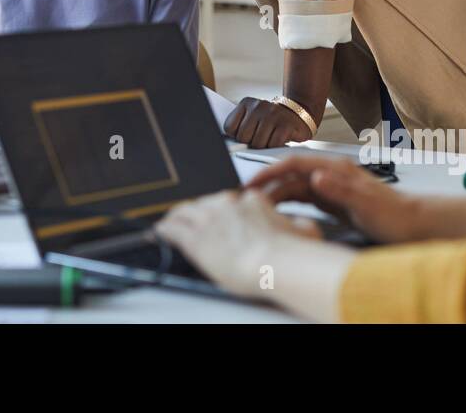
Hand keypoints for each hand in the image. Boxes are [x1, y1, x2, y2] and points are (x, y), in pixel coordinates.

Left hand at [155, 189, 320, 299]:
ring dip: (177, 216)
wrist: (276, 263)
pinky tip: (159, 232)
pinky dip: (164, 229)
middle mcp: (228, 205)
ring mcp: (209, 219)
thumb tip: (303, 223)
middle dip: (200, 212)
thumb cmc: (292, 253)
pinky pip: (173, 229)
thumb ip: (300, 223)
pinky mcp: (195, 238)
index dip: (225, 210)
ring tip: (170, 221)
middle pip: (207, 203)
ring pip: (186, 212)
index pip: (233, 201)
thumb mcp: (307, 231)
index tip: (224, 218)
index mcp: (253, 201)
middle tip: (194, 221)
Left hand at [223, 97, 314, 147]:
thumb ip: (239, 126)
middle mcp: (258, 106)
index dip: (237, 136)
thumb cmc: (271, 120)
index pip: (229, 128)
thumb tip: (227, 144)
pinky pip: (273, 144)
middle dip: (250, 143)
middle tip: (260, 138)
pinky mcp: (285, 125)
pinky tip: (278, 139)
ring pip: (257, 143)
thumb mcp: (253, 117)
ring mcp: (272, 114)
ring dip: (264, 146)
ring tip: (269, 138)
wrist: (298, 113)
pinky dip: (275, 147)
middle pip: (243, 137)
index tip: (246, 134)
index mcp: (246, 103)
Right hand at [247, 155, 422, 243]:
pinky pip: (302, 199)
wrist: (415, 225)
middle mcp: (330, 175)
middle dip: (266, 184)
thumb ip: (341, 190)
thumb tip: (316, 177)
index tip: (252, 183)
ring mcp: (330, 187)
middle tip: (244, 199)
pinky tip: (278, 214)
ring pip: (293, 187)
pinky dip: (286, 205)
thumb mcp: (366, 205)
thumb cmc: (396, 215)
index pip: (294, 164)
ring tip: (255, 208)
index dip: (269, 172)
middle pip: (289, 175)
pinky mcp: (332, 201)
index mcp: (336, 169)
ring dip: (274, 195)